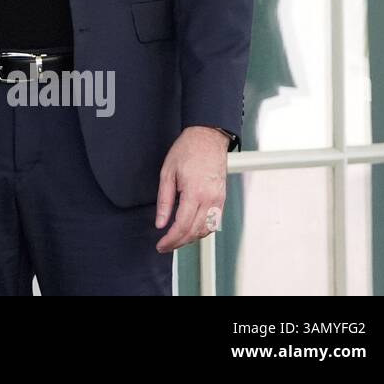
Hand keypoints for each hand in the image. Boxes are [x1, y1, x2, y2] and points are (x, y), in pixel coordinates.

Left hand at [155, 125, 229, 252]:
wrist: (208, 138)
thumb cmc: (188, 150)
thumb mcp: (167, 172)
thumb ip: (164, 200)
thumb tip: (160, 222)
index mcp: (195, 193)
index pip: (182, 226)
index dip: (170, 239)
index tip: (161, 245)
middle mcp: (210, 200)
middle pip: (194, 232)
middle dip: (178, 243)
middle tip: (165, 246)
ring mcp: (219, 201)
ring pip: (206, 230)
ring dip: (191, 239)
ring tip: (175, 239)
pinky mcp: (222, 199)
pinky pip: (213, 223)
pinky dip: (202, 231)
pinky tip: (191, 230)